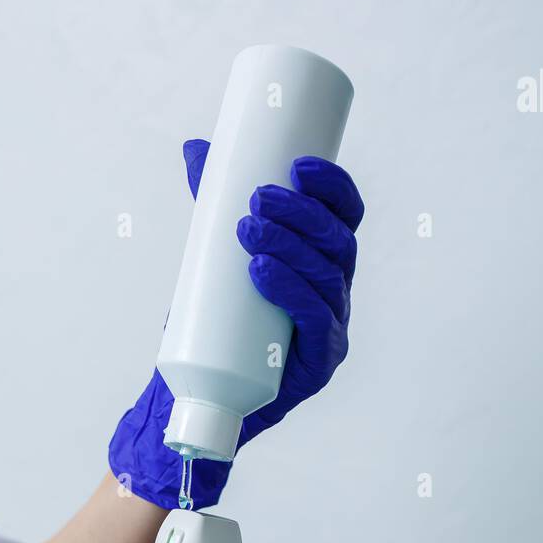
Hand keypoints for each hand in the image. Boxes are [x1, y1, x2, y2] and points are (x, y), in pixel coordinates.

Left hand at [109, 141, 363, 509]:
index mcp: (326, 262)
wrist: (207, 395)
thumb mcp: (217, 257)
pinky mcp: (318, 364)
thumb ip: (212, 205)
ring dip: (290, 248)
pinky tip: (262, 272)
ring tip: (247, 231)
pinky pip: (314, 322)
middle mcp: (337, 292)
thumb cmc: (221, 321)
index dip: (332, 187)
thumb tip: (197, 147)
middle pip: (338, 243)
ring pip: (326, 279)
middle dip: (301, 215)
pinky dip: (290, 292)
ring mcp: (331, 329)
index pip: (346, 216)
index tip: (298, 163)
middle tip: (255, 199)